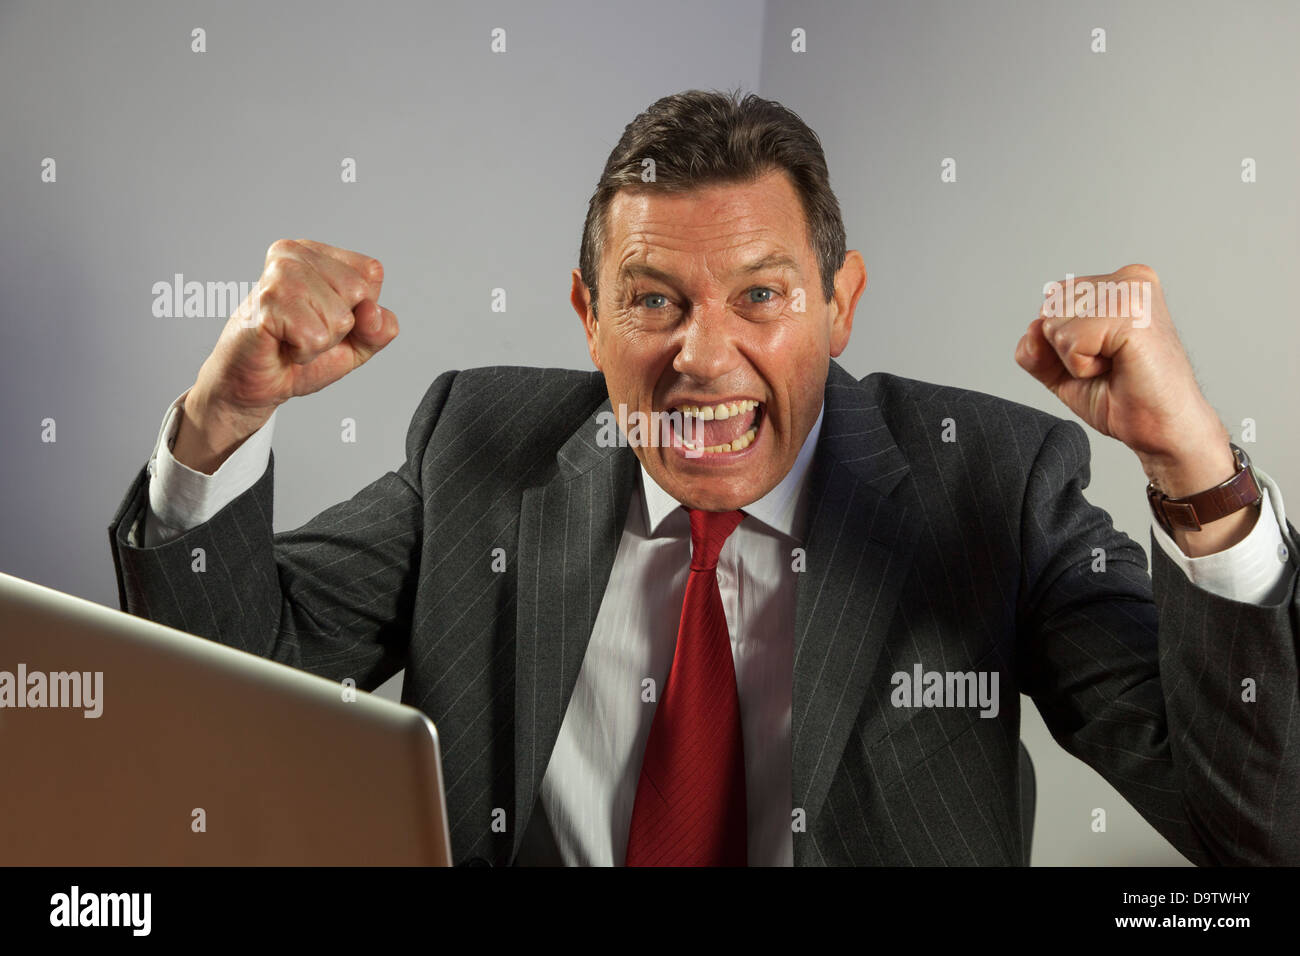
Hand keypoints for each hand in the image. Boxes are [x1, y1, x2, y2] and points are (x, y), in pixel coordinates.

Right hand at [174, 239, 398, 471]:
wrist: (253, 383)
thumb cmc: (299, 355)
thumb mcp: (357, 344)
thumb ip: (380, 328)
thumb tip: (373, 311)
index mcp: (317, 253)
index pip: (371, 274)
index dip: (360, 309)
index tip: (325, 319)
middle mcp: (294, 254)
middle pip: (359, 293)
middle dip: (340, 327)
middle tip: (305, 331)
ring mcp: (278, 275)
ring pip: (340, 317)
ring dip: (320, 342)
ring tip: (293, 337)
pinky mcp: (267, 303)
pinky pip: (316, 337)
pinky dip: (304, 353)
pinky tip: (282, 345)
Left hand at [1014, 264, 1230, 495]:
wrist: (1162, 428)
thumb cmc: (1124, 397)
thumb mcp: (1063, 368)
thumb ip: (1037, 345)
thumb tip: (1033, 327)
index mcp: (1118, 282)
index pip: (1051, 302)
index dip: (1063, 343)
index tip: (1105, 357)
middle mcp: (1128, 279)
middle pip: (1048, 311)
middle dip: (1067, 350)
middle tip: (1112, 365)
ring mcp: (1131, 293)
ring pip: (1054, 326)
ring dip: (1076, 360)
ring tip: (1116, 366)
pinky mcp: (1130, 315)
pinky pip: (1068, 342)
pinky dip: (1082, 367)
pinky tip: (1118, 368)